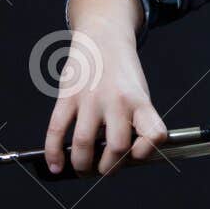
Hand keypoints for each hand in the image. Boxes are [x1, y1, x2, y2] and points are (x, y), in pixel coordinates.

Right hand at [44, 25, 167, 176]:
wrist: (103, 39)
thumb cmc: (123, 75)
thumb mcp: (140, 96)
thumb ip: (136, 124)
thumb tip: (123, 160)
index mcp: (140, 102)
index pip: (155, 134)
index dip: (147, 152)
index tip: (136, 156)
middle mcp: (118, 101)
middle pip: (117, 147)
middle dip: (109, 168)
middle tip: (104, 169)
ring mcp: (91, 98)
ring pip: (85, 143)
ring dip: (83, 165)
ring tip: (84, 168)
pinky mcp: (68, 95)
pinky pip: (57, 130)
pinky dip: (54, 152)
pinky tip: (56, 165)